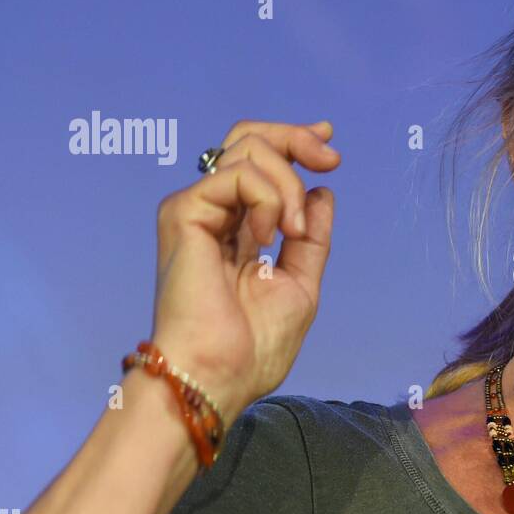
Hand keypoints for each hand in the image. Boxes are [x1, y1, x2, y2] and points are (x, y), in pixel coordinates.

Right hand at [148, 119, 340, 426]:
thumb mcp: (300, 283)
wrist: (220, 374)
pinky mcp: (183, 212)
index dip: (293, 141)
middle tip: (330, 159)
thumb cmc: (253, 346)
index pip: (258, 163)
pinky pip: (237, 174)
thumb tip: (321, 193)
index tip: (329, 142)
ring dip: (288, 185)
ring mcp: (195, 210)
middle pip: (248, 140)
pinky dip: (269, 198)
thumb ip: (309, 238)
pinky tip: (270, 236)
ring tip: (290, 234)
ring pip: (248, 151)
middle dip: (296, 138)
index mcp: (236, 230)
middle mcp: (213, 214)